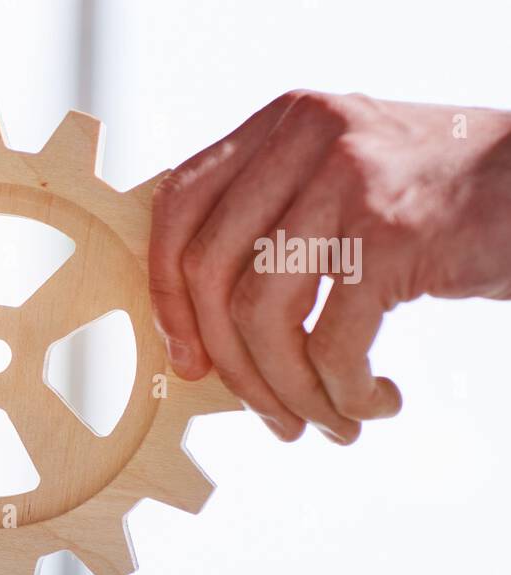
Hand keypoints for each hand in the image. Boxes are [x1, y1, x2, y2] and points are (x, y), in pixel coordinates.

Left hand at [149, 90, 510, 442]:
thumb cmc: (436, 202)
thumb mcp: (339, 180)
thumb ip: (271, 224)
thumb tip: (197, 330)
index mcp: (280, 125)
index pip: (178, 206)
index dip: (167, 292)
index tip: (186, 357)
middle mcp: (306, 140)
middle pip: (210, 271)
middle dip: (233, 363)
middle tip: (268, 413)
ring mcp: (349, 182)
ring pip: (264, 315)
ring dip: (287, 390)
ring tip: (323, 421)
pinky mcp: (394, 235)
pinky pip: (333, 343)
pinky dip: (344, 392)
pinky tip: (371, 403)